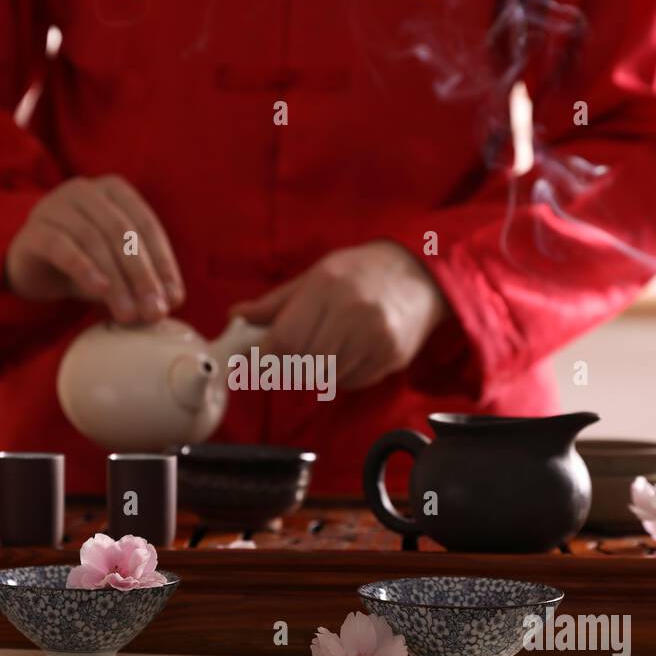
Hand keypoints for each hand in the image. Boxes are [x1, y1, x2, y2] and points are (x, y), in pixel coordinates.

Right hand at [6, 176, 184, 322]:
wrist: (33, 268)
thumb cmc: (85, 264)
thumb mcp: (118, 270)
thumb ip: (142, 280)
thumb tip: (170, 300)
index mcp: (114, 190)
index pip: (146, 224)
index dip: (163, 262)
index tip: (174, 298)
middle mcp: (85, 190)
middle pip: (122, 231)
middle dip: (142, 275)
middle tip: (153, 311)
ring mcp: (55, 206)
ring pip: (93, 240)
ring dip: (116, 280)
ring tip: (128, 313)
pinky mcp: (33, 230)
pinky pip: (61, 246)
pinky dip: (83, 268)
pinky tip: (99, 290)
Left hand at [231, 241, 448, 389]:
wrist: (420, 274)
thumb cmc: (360, 273)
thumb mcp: (316, 276)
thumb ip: (275, 303)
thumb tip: (235, 316)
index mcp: (327, 287)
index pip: (285, 340)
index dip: (266, 358)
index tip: (258, 361)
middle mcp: (353, 312)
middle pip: (304, 363)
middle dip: (290, 366)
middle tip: (291, 357)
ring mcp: (376, 337)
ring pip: (327, 377)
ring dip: (317, 372)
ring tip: (325, 348)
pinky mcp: (391, 356)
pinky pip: (352, 382)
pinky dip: (342, 375)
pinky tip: (349, 352)